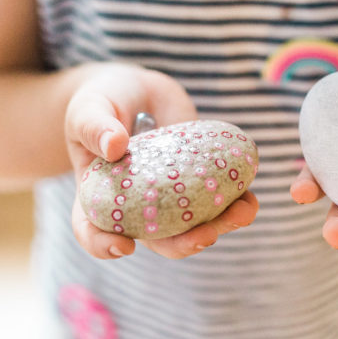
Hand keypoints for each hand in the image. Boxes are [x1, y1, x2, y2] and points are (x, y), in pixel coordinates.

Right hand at [65, 63, 258, 259]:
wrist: (139, 91)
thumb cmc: (104, 102)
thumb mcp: (89, 108)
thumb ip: (95, 126)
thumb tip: (115, 147)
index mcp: (100, 198)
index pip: (93, 232)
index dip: (105, 246)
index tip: (126, 247)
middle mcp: (137, 207)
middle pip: (156, 239)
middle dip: (183, 244)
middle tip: (206, 236)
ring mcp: (170, 198)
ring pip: (192, 226)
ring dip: (220, 226)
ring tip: (242, 213)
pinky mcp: (197, 183)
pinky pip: (216, 201)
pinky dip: (235, 202)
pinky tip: (249, 196)